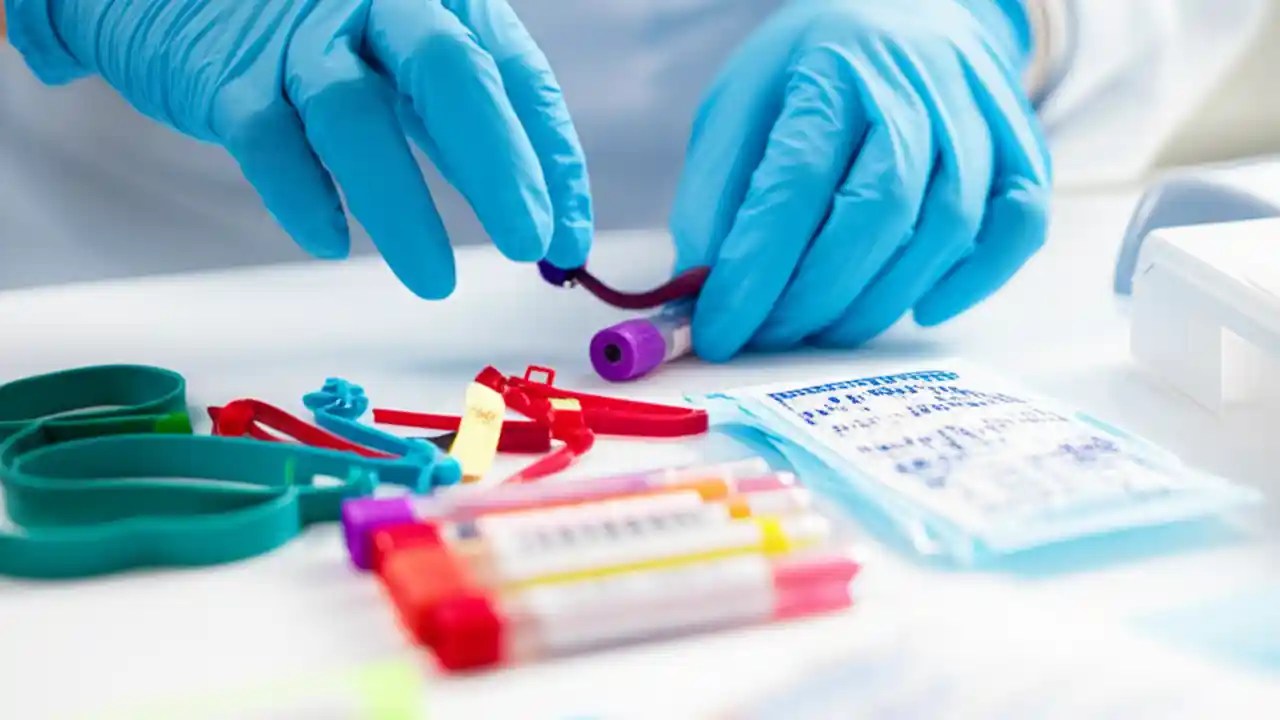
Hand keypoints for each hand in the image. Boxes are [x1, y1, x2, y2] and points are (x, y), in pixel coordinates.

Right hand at [5, 0, 591, 297]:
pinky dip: (302, 195)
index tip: (568, 240)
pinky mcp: (228, 77)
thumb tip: (547, 222)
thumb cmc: (322, 32)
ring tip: (435, 280)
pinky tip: (332, 242)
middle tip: (528, 243)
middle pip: (448, 74)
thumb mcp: (411, 56)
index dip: (551, 160)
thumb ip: (471, 126)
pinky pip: (266, 139)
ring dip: (401, 204)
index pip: (516, 75)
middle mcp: (378, 4)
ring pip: (355, 114)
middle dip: (497, 164)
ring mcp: (298, 37)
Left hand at [670, 0, 1050, 360]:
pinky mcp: (1023, 150)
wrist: (910, 11)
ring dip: (877, 302)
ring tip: (823, 324)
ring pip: (945, 231)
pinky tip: (921, 307)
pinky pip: (1019, 228)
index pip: (794, 183)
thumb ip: (716, 195)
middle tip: (768, 335)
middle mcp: (917, 88)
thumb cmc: (813, 70)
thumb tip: (706, 290)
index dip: (753, 270)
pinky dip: (972, 282)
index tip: (718, 329)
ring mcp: (980, 118)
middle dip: (813, 297)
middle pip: (877, 213)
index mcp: (833, 68)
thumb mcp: (740, 106)